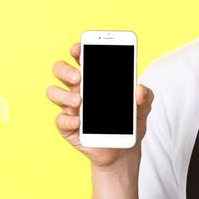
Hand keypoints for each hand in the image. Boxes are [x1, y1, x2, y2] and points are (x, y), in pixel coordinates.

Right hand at [48, 41, 153, 167]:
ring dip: (63, 95)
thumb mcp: (142, 107)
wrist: (124, 150)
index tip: (79, 48)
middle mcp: (78, 89)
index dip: (77, 50)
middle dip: (65, 69)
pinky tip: (79, 121)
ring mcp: (70, 108)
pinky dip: (67, 119)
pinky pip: (60, 120)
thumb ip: (145, 96)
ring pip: (54, 92)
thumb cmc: (130, 123)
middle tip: (78, 77)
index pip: (80, 58)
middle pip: (60, 70)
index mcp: (94, 79)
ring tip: (80, 101)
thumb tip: (139, 89)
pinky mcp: (68, 127)